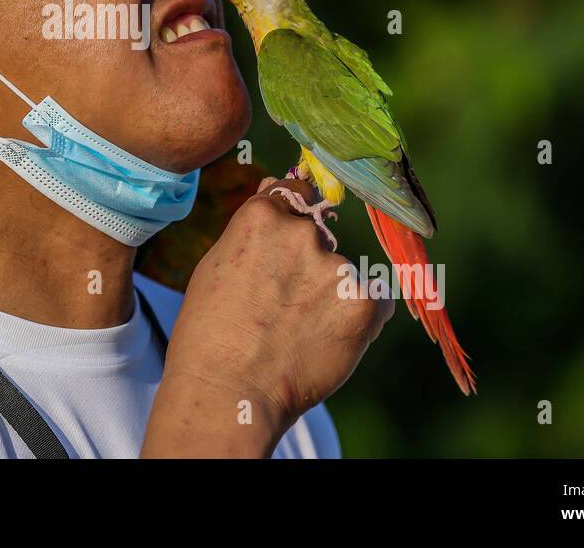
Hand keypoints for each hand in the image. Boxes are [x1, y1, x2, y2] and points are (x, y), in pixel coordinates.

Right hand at [142, 177, 393, 456]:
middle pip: (318, 237)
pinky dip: (357, 320)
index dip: (293, 219)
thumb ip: (253, 228)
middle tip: (283, 307)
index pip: (295, 195)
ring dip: (331, 296)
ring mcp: (337, 267)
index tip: (287, 246)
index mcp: (262, 217)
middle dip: (307, 265)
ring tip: (298, 333)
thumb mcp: (217, 265)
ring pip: (344, 273)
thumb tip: (276, 188)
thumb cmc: (210, 335)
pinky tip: (326, 342)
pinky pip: (374, 302)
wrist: (229, 394)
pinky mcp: (366, 303)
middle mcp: (303, 232)